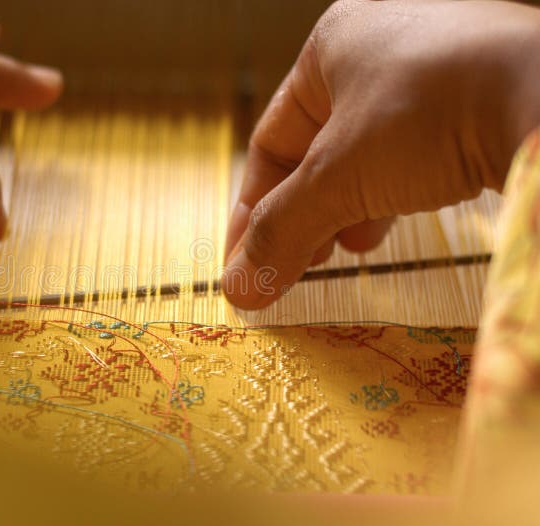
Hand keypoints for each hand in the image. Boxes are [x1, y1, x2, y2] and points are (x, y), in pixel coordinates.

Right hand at [222, 0, 539, 309]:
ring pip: (364, 152)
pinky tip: (392, 220)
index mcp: (332, 45)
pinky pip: (412, 149)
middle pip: (316, 151)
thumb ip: (280, 233)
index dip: (250, 210)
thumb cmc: (432, 114)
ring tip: (343, 250)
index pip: (271, 141)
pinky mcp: (477, 94)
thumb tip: (238, 290)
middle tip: (294, 265)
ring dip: (344, 209)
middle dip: (301, 214)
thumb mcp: (339, 178)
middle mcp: (380, 44)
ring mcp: (434, 66)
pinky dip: (391, 191)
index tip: (244, 265)